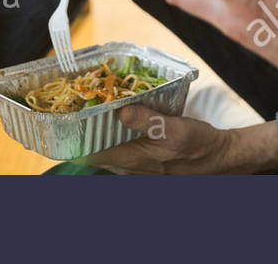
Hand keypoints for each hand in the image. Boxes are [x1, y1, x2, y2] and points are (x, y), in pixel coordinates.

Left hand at [86, 106, 277, 173]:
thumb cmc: (198, 145)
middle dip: (80, 135)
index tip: (57, 123)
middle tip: (69, 110)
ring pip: (107, 151)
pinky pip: (120, 149)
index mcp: (133, 160)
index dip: (72, 141)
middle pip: (94, 152)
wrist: (220, 158)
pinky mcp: (146, 160)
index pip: (90, 154)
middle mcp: (130, 166)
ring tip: (86, 111)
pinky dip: (112, 135)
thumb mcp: (175, 129)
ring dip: (95, 135)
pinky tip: (115, 118)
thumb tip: (120, 110)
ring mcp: (138, 166)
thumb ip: (147, 120)